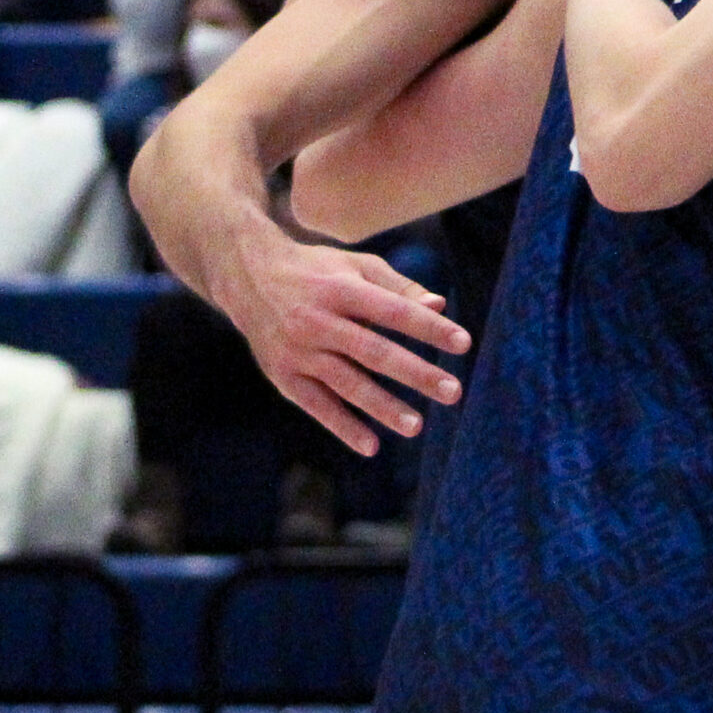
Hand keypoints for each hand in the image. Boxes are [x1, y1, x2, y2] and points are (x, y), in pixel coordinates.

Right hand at [215, 236, 469, 455]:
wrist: (248, 277)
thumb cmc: (318, 271)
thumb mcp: (357, 267)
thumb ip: (399, 287)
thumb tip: (439, 306)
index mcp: (342, 290)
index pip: (394, 312)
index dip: (429, 328)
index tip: (464, 343)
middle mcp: (318, 321)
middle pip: (374, 352)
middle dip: (416, 373)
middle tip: (453, 391)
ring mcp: (298, 350)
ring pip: (346, 383)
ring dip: (383, 407)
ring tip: (417, 426)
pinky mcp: (282, 374)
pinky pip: (316, 405)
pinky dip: (342, 426)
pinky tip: (371, 446)